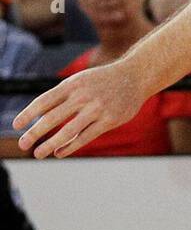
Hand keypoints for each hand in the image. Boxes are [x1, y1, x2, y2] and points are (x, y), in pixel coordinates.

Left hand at [14, 60, 146, 157]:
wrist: (135, 76)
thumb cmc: (102, 81)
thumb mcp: (81, 80)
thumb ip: (62, 97)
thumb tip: (38, 118)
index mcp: (73, 83)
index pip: (45, 100)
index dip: (28, 113)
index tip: (16, 125)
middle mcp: (84, 95)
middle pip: (52, 117)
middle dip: (35, 133)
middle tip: (23, 144)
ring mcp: (97, 108)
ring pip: (68, 131)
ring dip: (50, 144)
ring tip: (38, 153)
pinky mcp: (109, 120)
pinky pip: (85, 137)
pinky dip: (69, 147)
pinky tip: (59, 153)